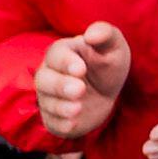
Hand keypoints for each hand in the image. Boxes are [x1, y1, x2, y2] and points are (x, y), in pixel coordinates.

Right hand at [25, 21, 141, 142]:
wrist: (106, 92)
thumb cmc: (107, 62)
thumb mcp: (113, 46)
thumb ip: (105, 34)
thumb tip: (91, 35)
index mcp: (61, 52)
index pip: (56, 55)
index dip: (66, 62)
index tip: (81, 69)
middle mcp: (49, 74)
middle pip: (44, 79)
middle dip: (60, 86)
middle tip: (80, 89)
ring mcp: (49, 97)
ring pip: (46, 102)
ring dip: (61, 106)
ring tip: (78, 107)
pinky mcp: (53, 117)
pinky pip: (51, 122)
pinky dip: (60, 124)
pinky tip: (72, 123)